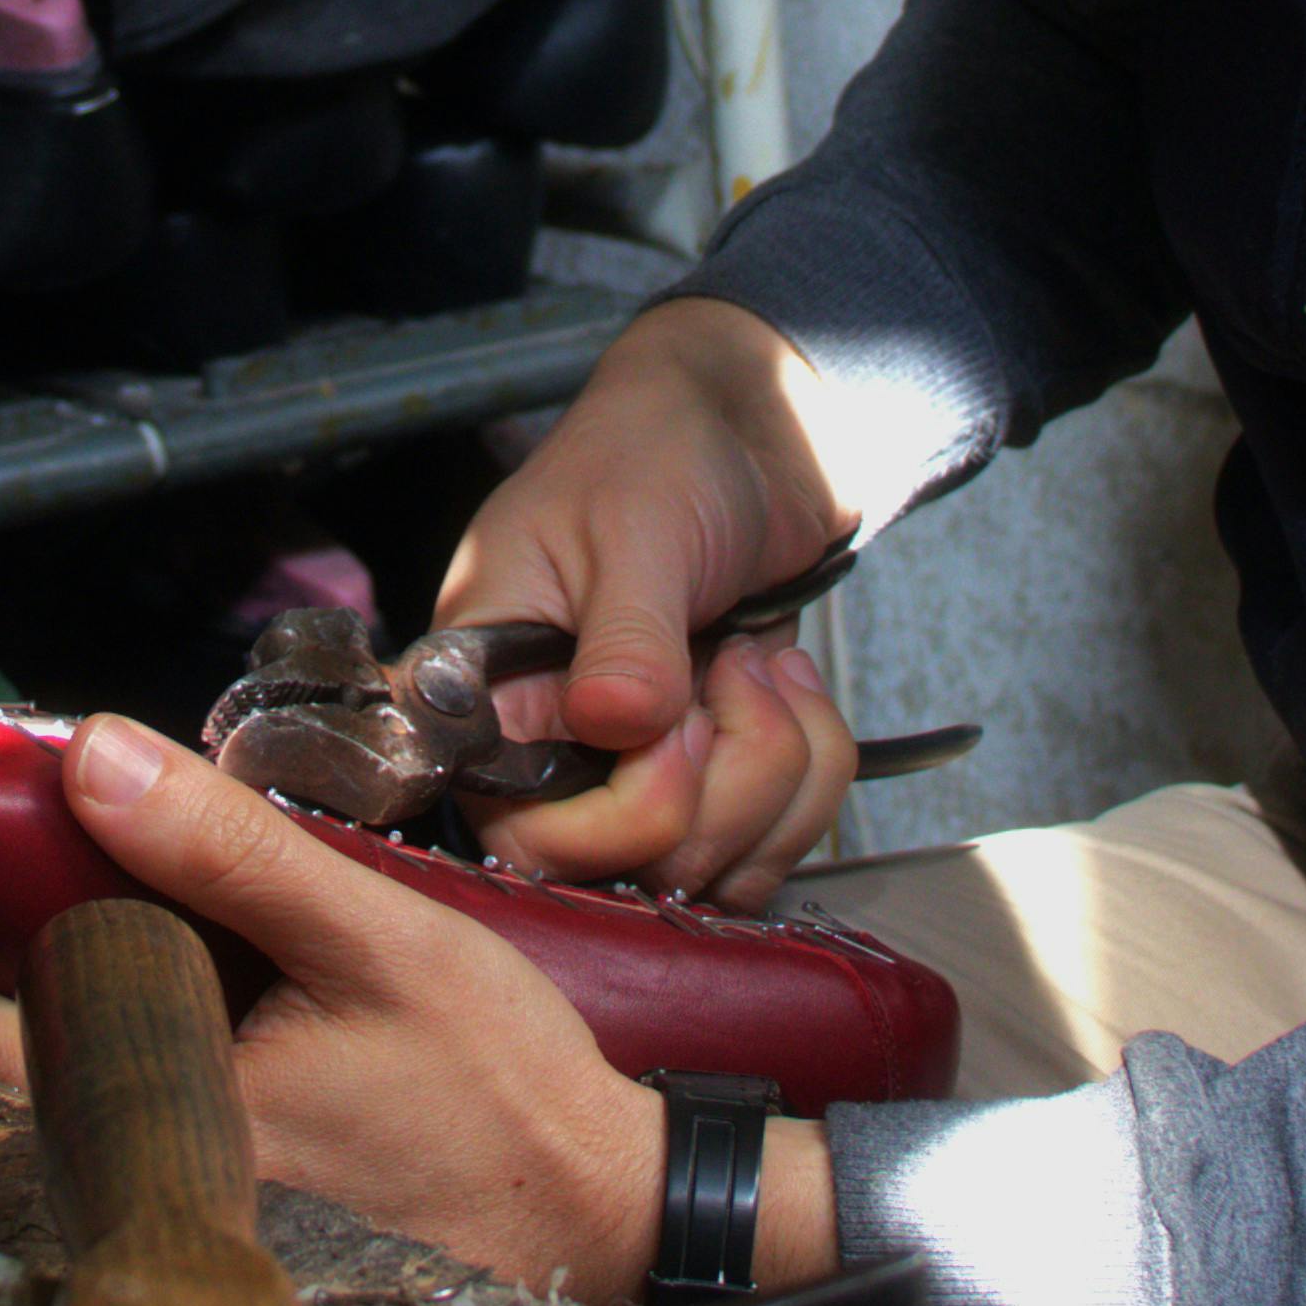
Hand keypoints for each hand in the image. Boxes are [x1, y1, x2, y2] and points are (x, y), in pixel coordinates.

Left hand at [0, 713, 692, 1302]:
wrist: (600, 1212)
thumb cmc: (501, 1092)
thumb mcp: (373, 938)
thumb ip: (234, 851)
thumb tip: (94, 764)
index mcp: (156, 1096)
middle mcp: (141, 1142)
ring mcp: (174, 1159)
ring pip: (15, 1066)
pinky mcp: (220, 1154)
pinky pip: (91, 1070)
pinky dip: (31, 1003)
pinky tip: (25, 948)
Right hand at [438, 300, 870, 902]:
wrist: (750, 433)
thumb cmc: (656, 452)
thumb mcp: (635, 529)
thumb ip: (626, 635)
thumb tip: (614, 722)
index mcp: (491, 692)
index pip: (518, 831)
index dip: (612, 819)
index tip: (670, 723)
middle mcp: (553, 751)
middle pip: (631, 872)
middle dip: (723, 786)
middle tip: (735, 670)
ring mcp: (636, 773)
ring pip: (712, 870)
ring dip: (779, 773)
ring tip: (767, 668)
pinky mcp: (711, 777)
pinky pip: (770, 844)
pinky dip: (813, 776)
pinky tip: (792, 684)